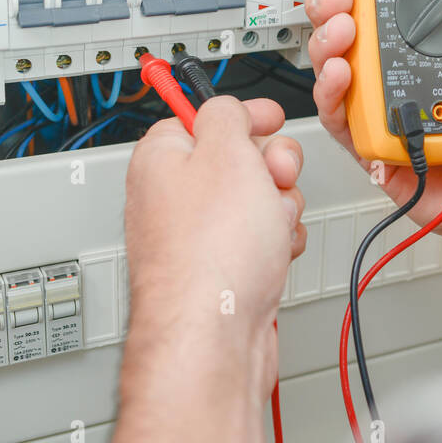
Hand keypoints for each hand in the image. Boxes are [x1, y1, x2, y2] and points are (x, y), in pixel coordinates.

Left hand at [111, 96, 305, 442]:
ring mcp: (197, 237)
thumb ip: (228, 115)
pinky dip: (277, 242)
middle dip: (270, 166)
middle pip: (236, 160)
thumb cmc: (211, 252)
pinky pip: (260, 239)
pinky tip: (275, 253)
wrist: (216, 332)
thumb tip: (228, 109)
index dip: (241, 115)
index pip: (199, 116)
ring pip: (256, 201)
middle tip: (275, 177)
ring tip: (273, 226)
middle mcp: (172, 198)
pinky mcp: (221, 269)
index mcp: (161, 160)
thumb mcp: (228, 152)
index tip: (267, 116)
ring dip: (280, 207)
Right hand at [304, 0, 441, 310]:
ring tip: (344, 25)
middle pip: (347, 12)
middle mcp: (405, 59)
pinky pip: (337, 113)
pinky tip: (345, 73)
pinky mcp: (375, 142)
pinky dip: (332, 90)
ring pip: (332, 57)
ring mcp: (387, 99)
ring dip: (327, 33)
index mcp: (438, 28)